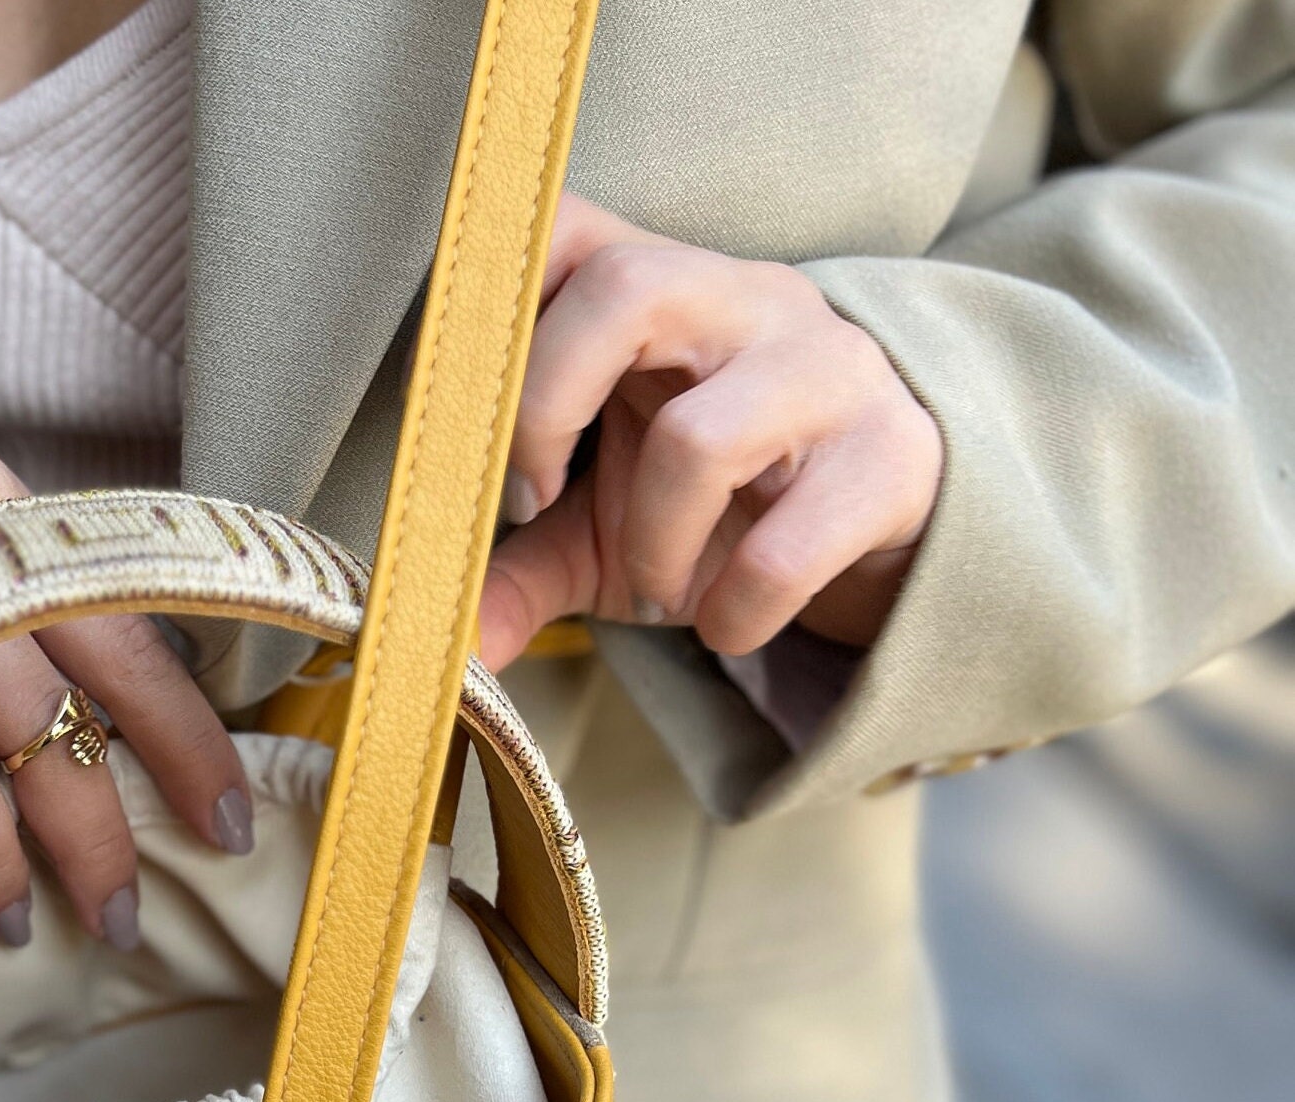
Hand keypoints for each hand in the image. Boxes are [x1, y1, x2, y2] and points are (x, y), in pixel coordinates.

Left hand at [478, 195, 943, 671]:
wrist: (876, 514)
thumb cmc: (715, 501)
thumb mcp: (601, 528)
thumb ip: (518, 567)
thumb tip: (452, 640)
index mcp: (657, 288)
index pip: (559, 223)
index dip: (488, 321)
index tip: (461, 431)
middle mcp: (743, 301)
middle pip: (623, 287)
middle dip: (543, 411)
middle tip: (534, 502)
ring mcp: (824, 370)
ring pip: (699, 438)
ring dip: (650, 544)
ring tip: (657, 587)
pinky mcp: (886, 460)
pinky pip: (786, 547)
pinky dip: (734, 607)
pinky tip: (725, 622)